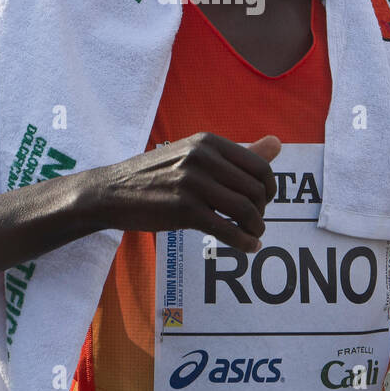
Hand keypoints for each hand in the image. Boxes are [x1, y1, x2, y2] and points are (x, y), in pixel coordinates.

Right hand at [82, 132, 281, 251]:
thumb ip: (239, 152)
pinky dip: (243, 242)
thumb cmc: (157, 175)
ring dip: (256, 229)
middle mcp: (203, 158)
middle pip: (256, 190)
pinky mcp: (184, 210)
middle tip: (255, 222)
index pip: (260, 167)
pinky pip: (227, 230)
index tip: (264, 202)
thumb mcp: (196, 154)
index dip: (270, 190)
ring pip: (245, 210)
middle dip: (262, 211)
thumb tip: (278, 143)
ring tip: (253, 236)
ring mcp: (193, 183)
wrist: (111, 191)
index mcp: (209, 142)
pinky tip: (247, 248)